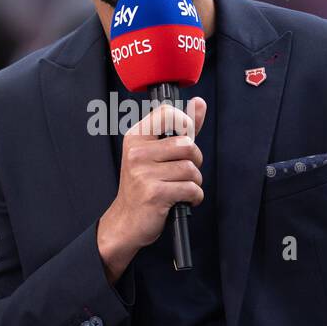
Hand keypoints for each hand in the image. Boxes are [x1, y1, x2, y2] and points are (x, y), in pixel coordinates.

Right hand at [97, 96, 207, 281]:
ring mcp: (143, 173)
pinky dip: (194, 197)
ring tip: (181, 187)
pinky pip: (191, 189)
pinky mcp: (154, 193)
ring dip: (194, 182)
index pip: (167, 113)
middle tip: (183, 172)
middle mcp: (137, 153)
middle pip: (187, 145)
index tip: (185, 138)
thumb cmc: (144, 186)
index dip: (185, 124)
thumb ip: (181, 128)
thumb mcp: (158, 153)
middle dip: (194, 161)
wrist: (127, 222)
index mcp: (136, 137)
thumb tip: (199, 103)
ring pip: (191, 169)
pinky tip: (183, 199)